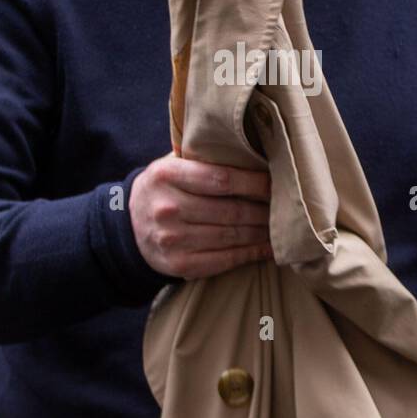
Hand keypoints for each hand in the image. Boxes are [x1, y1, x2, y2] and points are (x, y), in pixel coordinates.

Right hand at [130, 153, 273, 279]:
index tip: (278, 182)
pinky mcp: (180, 265)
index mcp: (167, 175)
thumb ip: (203, 158)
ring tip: (283, 227)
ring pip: (232, 236)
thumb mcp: (171, 164)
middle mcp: (168, 208)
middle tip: (288, 207)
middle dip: (266, 210)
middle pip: (231, 211)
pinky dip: (251, 254)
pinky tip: (268, 248)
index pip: (222, 179)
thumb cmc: (162, 189)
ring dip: (263, 232)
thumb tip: (256, 152)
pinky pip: (225, 260)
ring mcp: (173, 240)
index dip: (255, 183)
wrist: (127, 227)